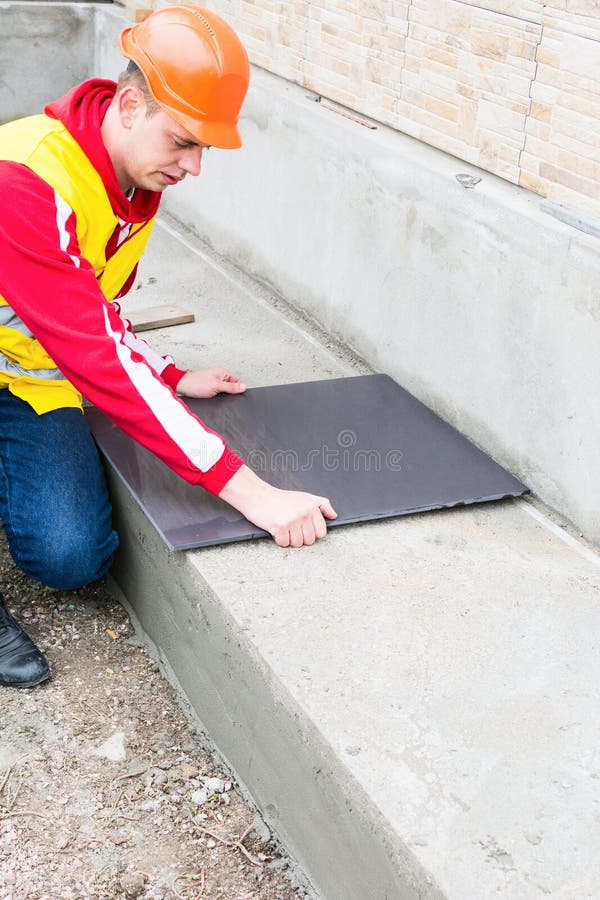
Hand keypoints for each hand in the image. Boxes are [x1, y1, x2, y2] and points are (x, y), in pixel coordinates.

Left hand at [176, 367, 245, 398]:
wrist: (181, 386)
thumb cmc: (195, 383)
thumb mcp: (216, 386)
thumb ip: (231, 387)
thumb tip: (243, 387)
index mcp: (223, 373)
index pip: (237, 381)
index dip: (238, 389)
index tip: (237, 395)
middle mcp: (219, 376)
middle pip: (231, 387)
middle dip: (230, 393)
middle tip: (224, 396)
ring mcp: (214, 382)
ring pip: (224, 391)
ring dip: (222, 395)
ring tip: (216, 396)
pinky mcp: (209, 387)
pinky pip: (217, 393)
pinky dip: (216, 396)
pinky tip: (212, 398)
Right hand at [219, 465, 336, 547]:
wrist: (257, 495)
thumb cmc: (280, 498)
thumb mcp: (304, 496)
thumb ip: (321, 505)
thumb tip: (334, 515)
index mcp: (312, 507)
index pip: (321, 532)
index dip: (311, 533)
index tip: (302, 527)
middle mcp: (304, 514)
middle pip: (310, 540)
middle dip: (300, 537)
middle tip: (291, 527)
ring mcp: (292, 520)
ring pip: (297, 544)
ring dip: (289, 539)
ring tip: (283, 527)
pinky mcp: (280, 527)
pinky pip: (284, 543)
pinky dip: (279, 540)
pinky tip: (276, 529)